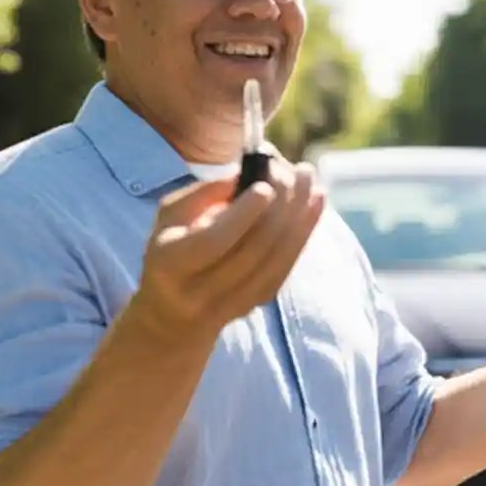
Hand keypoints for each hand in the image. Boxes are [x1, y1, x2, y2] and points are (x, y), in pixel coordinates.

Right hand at [130, 159, 325, 345]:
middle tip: (296, 172)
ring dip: (299, 217)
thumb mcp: (170, 217)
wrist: (175, 313)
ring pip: (275, 260)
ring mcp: (232, 302)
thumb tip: (244, 175)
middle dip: (280, 207)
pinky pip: (285, 267)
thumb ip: (202, 194)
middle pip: (252, 250)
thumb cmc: (171, 249)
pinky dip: (303, 233)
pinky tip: (315, 203)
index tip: (265, 186)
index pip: (213, 243)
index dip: (243, 215)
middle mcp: (200, 289)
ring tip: (310, 180)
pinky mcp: (257, 302)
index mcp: (171, 263)